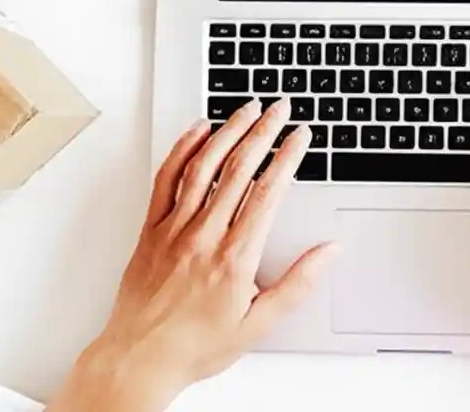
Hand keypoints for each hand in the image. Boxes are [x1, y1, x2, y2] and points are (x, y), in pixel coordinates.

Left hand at [48, 99, 336, 411]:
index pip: (268, 192)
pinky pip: (166, 179)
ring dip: (228, 131)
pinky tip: (197, 132)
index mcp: (235, 257)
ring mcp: (173, 229)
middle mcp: (203, 236)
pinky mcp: (150, 230)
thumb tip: (329, 252)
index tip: (300, 136)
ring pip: (203, 166)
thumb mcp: (260, 324)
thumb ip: (299, 284)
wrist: (140, 359)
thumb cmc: (197, 346)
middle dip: (264, 131)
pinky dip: (182, 150)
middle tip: (280, 109)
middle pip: (239, 168)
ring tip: (246, 109)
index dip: (288, 157)